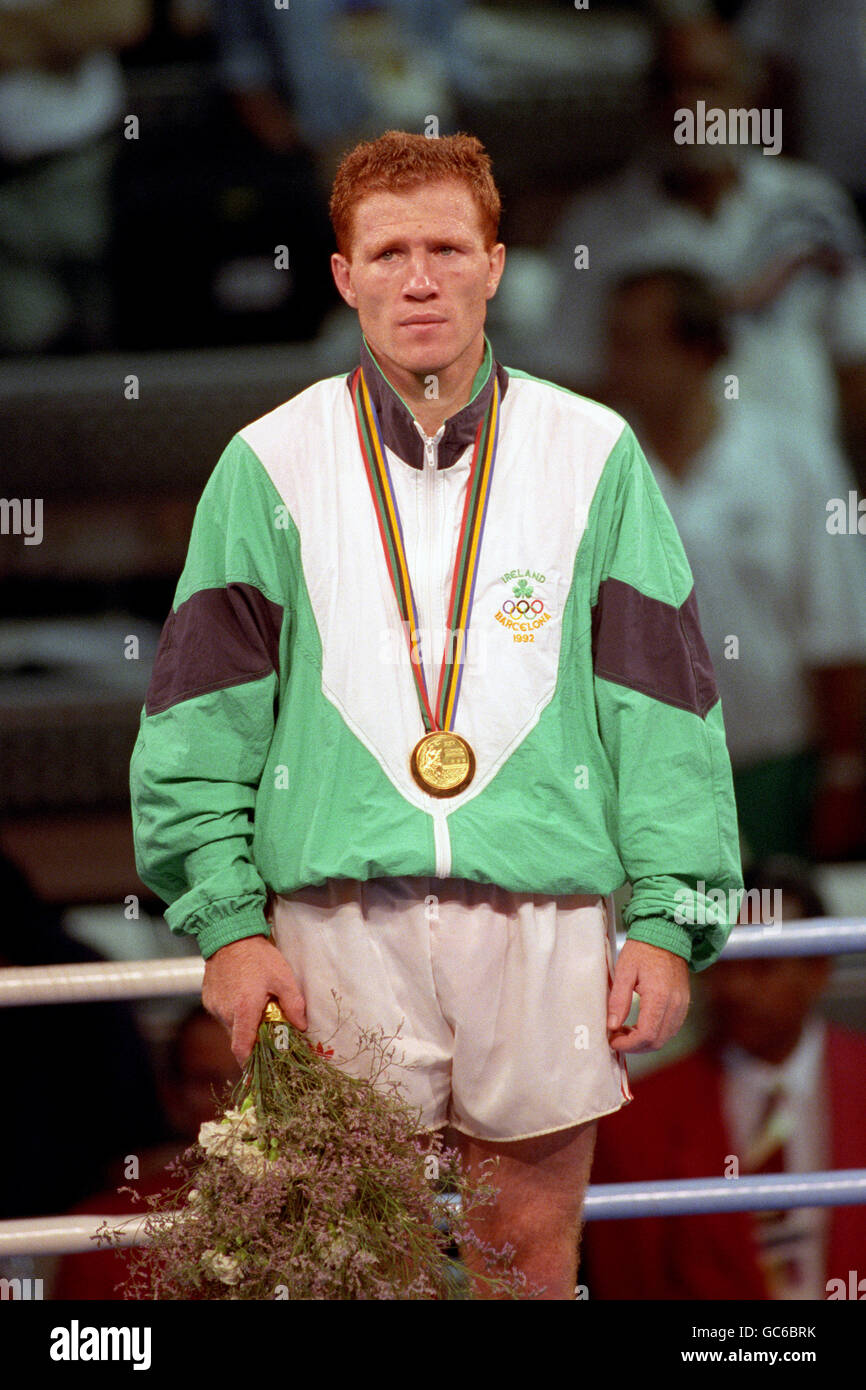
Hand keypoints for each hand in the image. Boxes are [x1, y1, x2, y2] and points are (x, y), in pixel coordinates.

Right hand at [202, 934, 306, 1065]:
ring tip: (256, 1007)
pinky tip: (243, 996)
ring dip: (242, 1024)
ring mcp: (214, 1006)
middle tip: (267, 1029)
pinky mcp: (207, 999)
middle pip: (238, 1038)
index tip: (257, 1071)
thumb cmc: (259, 956)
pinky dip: (233, 1013)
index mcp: (244, 1010)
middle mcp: (225, 1012)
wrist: (229, 934)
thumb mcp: (283, 977)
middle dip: (252, 1039)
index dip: (249, 1064)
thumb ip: (294, 1004)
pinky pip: (221, 1014)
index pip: (242, 1048)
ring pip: (229, 1027)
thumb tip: (301, 1027)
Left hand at [606, 938, 689, 1053]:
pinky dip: (655, 1033)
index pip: (646, 1035)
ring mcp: (682, 1005)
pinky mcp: (684, 1003)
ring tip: (626, 1031)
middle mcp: (675, 1004)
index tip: (613, 1041)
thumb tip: (612, 1026)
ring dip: (645, 1041)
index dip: (628, 1044)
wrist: (666, 933)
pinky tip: (640, 1025)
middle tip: (617, 1038)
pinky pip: (671, 1028)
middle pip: (657, 1041)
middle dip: (635, 1046)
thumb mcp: (624, 971)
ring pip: (665, 1037)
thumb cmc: (643, 949)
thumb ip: (618, 1000)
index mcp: (659, 997)